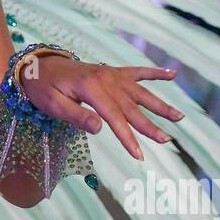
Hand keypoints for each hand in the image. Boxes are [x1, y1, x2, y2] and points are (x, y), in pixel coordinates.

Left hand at [19, 55, 183, 160]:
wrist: (38, 64)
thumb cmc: (43, 87)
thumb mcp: (52, 104)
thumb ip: (76, 116)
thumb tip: (99, 129)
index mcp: (91, 87)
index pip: (114, 117)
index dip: (127, 137)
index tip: (139, 155)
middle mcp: (106, 78)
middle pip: (132, 107)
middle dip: (150, 125)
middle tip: (167, 141)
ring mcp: (111, 73)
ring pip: (141, 92)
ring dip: (160, 104)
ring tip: (180, 117)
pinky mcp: (112, 72)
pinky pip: (137, 71)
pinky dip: (154, 73)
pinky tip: (172, 74)